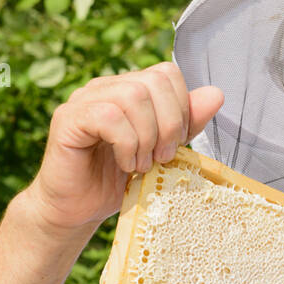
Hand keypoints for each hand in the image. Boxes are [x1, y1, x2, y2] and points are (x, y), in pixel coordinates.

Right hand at [25, 63, 224, 232]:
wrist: (77, 210)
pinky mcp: (68, 118)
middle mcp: (105, 88)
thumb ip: (186, 123)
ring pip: (133, 96)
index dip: (181, 108)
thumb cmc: (116, 182)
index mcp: (128, 89)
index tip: (175, 145)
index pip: (166, 73)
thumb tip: (216, 94)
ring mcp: (84, 100)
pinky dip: (126, 144)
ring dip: (146, 137)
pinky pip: (109, 117)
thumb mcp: (162, 152)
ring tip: (141, 164)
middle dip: (168, 124)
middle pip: (153, 82)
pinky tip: (124, 164)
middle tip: (161, 157)